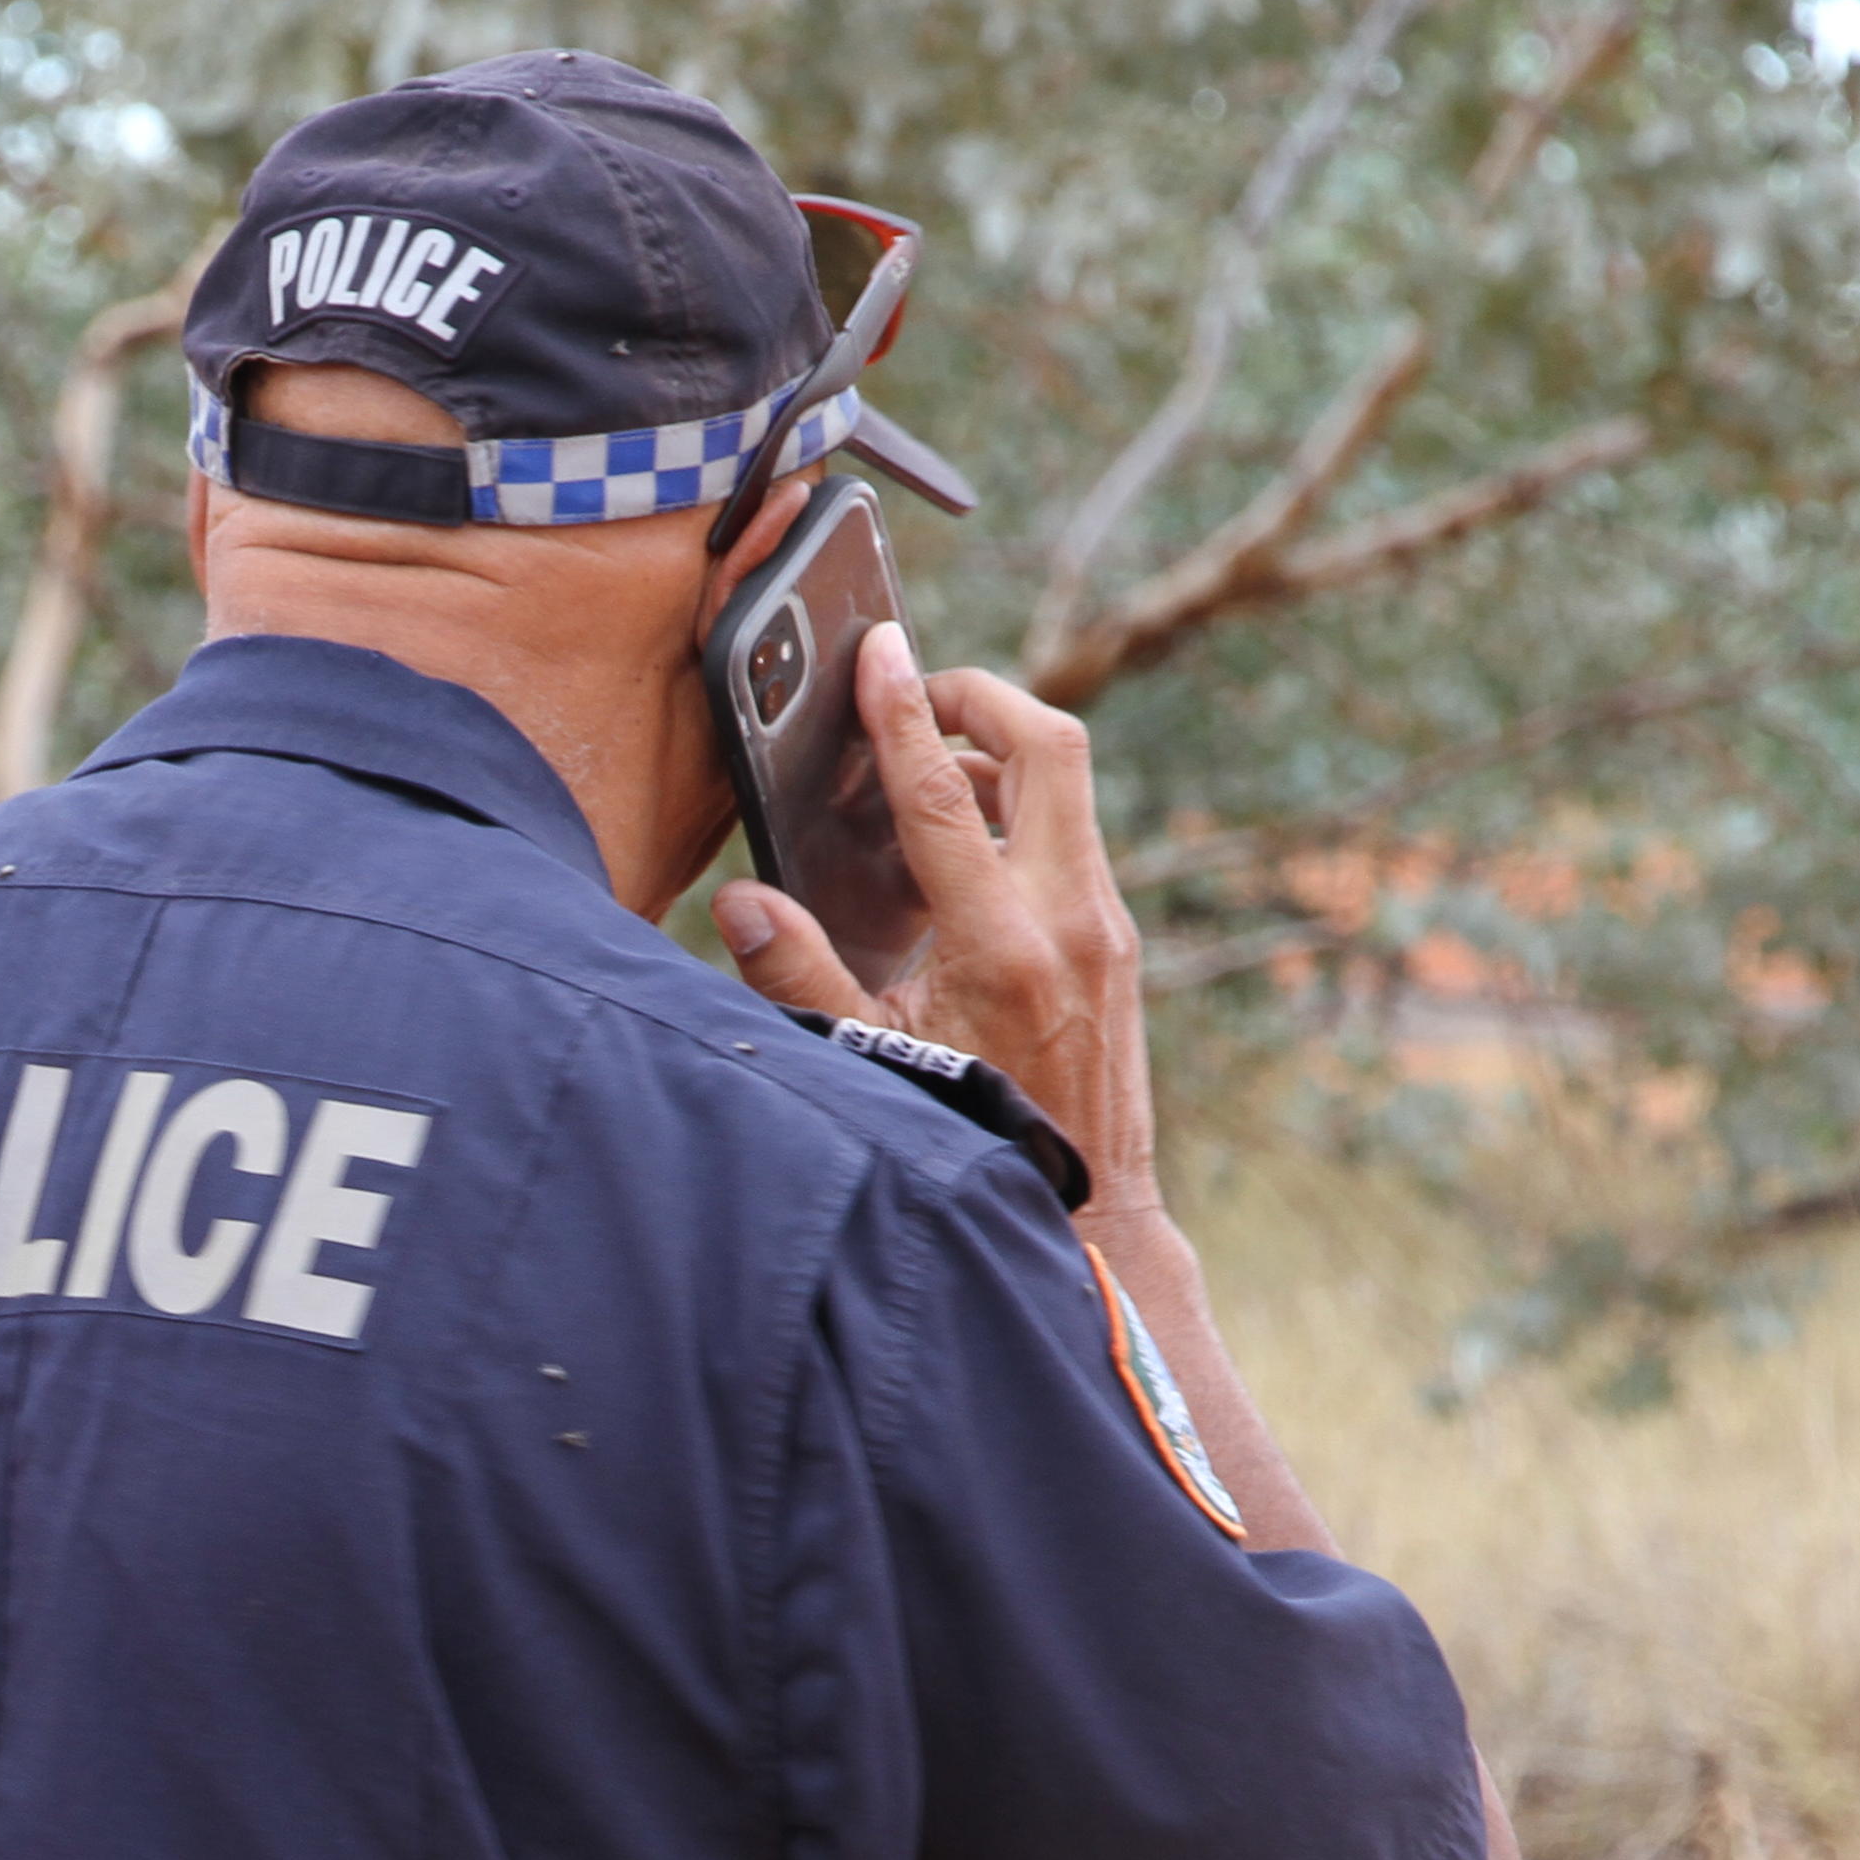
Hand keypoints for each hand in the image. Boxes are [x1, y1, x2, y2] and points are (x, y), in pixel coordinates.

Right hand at [711, 623, 1161, 1212]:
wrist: (1091, 1208)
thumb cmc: (971, 1136)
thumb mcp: (870, 1060)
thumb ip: (799, 976)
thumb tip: (742, 901)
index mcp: (1002, 946)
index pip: (947, 795)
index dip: (904, 713)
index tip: (882, 650)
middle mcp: (1071, 920)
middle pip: (1050, 746)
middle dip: (982, 698)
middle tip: (919, 690)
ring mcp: (1106, 925)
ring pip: (1067, 784)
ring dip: (1000, 754)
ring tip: (924, 776)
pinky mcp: (1117, 938)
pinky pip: (1072, 833)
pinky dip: (1019, 808)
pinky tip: (961, 846)